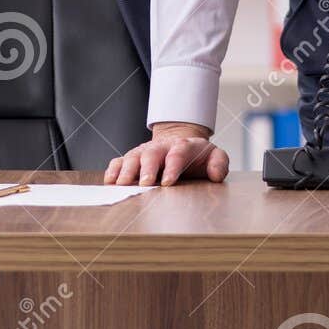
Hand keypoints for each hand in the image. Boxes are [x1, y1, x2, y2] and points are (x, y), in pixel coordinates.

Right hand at [104, 121, 229, 185]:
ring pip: (133, 156)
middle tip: (144, 183)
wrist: (180, 144)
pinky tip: (110, 182)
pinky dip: (113, 170)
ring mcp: (145, 152)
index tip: (168, 182)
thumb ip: (219, 163)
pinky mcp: (133, 158)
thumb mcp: (214, 156)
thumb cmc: (197, 156)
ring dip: (127, 170)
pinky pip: (120, 161)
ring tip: (122, 184)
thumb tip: (215, 175)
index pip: (178, 153)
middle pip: (152, 153)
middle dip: (146, 168)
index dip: (172, 166)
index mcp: (183, 146)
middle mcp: (161, 147)